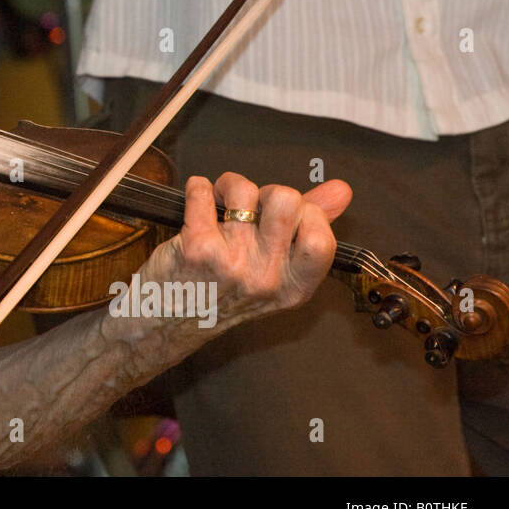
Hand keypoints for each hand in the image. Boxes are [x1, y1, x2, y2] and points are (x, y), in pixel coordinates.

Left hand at [140, 173, 352, 331]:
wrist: (167, 322)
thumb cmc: (220, 294)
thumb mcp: (273, 274)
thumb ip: (309, 229)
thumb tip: (341, 191)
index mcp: (294, 287)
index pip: (321, 236)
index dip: (306, 212)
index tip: (284, 215)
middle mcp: (267, 278)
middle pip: (287, 200)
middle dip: (266, 191)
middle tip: (249, 208)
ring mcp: (232, 263)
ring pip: (244, 189)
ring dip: (228, 186)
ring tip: (220, 202)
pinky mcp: (198, 248)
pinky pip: (202, 191)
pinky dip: (197, 187)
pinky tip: (197, 202)